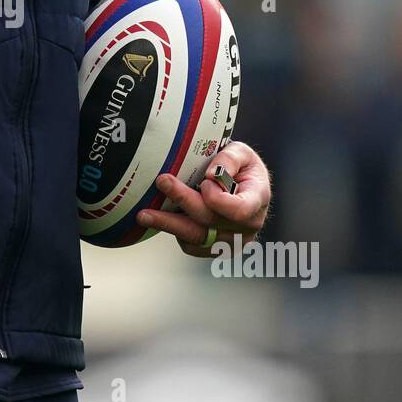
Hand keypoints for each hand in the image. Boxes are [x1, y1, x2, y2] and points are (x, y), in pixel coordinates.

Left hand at [136, 140, 270, 257]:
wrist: (243, 187)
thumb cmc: (241, 168)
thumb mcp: (242, 153)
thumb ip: (230, 159)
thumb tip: (211, 174)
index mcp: (257, 199)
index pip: (240, 209)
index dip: (218, 199)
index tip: (203, 182)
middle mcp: (247, 226)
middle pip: (210, 220)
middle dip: (183, 200)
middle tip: (161, 182)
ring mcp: (232, 241)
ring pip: (197, 237)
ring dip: (169, 225)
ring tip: (144, 215)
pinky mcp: (215, 249)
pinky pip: (191, 245)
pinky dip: (174, 232)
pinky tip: (158, 218)